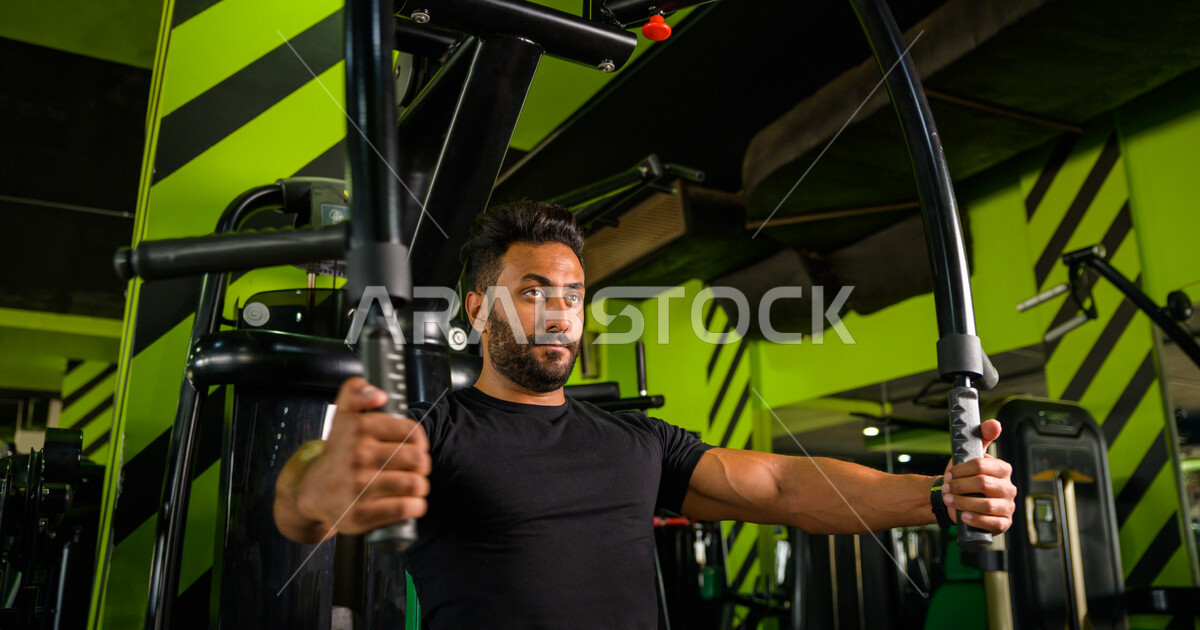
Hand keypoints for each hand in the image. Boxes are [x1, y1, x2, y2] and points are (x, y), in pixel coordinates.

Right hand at [274, 377, 429, 541]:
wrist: (311, 492)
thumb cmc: (337, 455)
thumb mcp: (342, 416)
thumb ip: (356, 392)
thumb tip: (379, 395)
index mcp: (357, 429)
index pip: (412, 432)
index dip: (420, 441)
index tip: (414, 447)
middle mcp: (357, 455)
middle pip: (417, 459)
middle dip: (422, 465)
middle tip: (415, 469)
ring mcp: (358, 486)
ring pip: (415, 484)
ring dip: (421, 487)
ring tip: (413, 486)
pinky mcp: (361, 514)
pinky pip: (404, 508)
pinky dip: (415, 507)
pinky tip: (410, 503)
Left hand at [942, 419, 1015, 533]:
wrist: (957, 500)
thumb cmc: (964, 478)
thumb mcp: (970, 455)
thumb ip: (982, 437)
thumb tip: (995, 424)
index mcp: (1003, 470)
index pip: (982, 465)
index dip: (961, 470)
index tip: (949, 474)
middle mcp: (1008, 488)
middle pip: (983, 484)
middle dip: (960, 486)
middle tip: (946, 487)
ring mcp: (1007, 506)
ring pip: (987, 505)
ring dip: (963, 502)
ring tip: (949, 499)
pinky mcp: (1003, 523)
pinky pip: (993, 523)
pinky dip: (976, 519)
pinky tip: (964, 516)